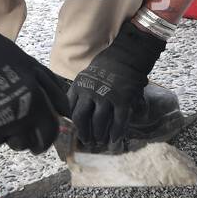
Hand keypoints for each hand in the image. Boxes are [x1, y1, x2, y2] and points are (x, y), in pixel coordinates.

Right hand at [0, 0, 68, 152]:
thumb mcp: (32, 66)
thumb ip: (53, 92)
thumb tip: (65, 114)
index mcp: (35, 104)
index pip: (47, 137)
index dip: (44, 141)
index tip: (38, 142)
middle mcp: (16, 120)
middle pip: (22, 144)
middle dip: (18, 136)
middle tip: (8, 117)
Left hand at [68, 19, 165, 147]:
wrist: (126, 55)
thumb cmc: (105, 66)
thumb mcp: (86, 76)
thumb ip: (80, 92)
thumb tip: (72, 112)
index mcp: (79, 86)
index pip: (70, 109)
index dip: (71, 123)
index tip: (73, 132)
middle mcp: (91, 92)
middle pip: (81, 118)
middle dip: (83, 133)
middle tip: (86, 141)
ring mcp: (107, 97)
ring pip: (99, 122)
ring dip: (98, 135)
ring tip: (100, 142)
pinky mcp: (123, 100)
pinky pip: (118, 121)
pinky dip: (116, 132)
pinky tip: (114, 140)